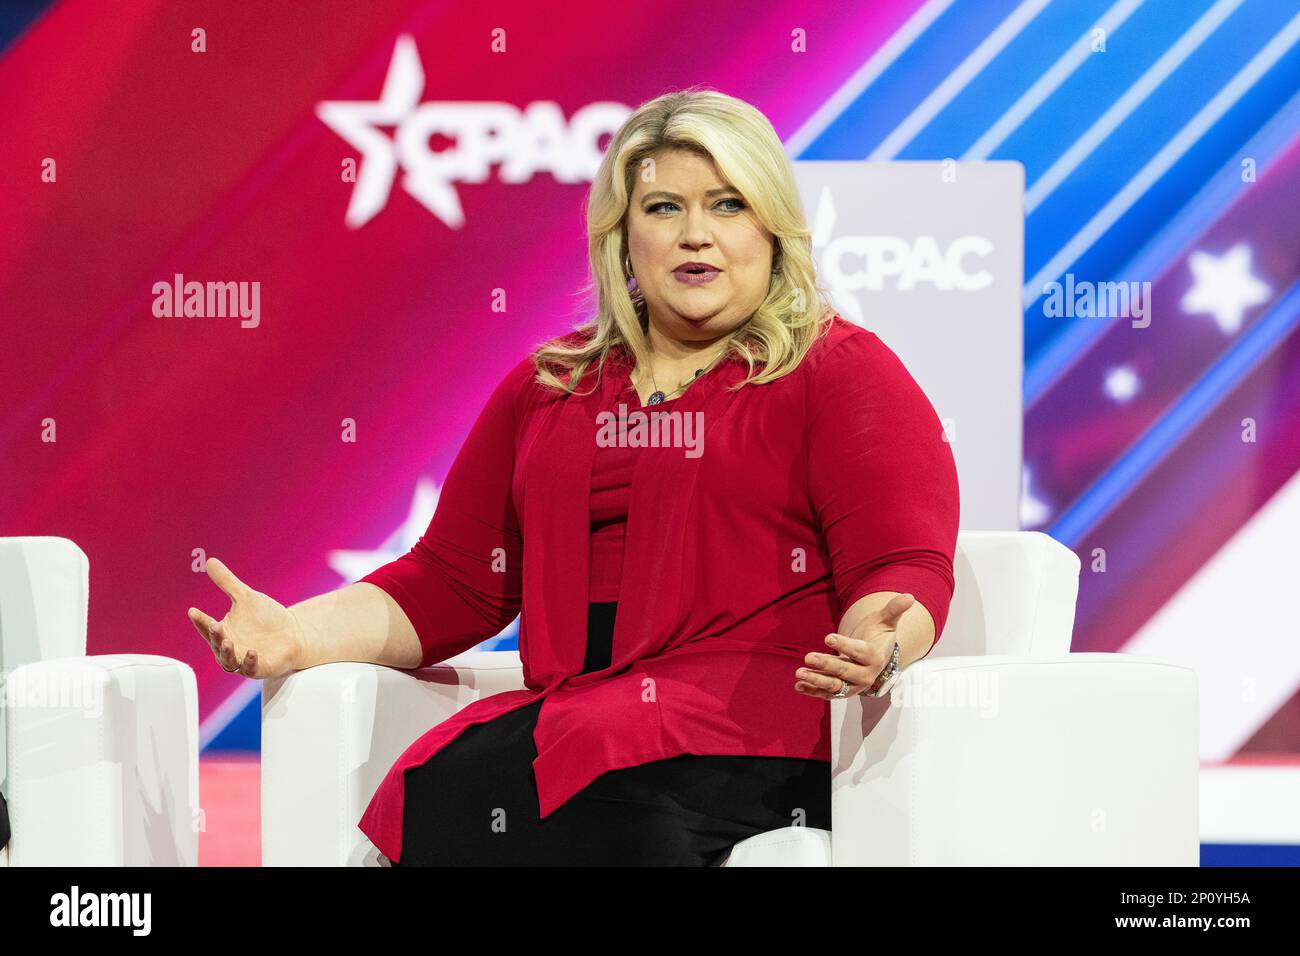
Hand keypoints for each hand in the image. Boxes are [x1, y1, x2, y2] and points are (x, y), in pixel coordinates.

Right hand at [187, 557, 304, 679]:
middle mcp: (229, 649)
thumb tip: (209, 561)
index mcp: (223, 632)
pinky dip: (250, 662)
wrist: (293, 632)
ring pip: (229, 661)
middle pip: (216, 644)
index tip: (193, 611)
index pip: (207, 627)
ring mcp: (243, 661)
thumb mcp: (245, 597)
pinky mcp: (260, 668)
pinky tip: (252, 652)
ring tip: (227, 641)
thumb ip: (227, 583)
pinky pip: (251, 669)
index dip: (200, 621)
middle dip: (214, 636)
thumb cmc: (266, 617)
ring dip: (226, 652)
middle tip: (215, 625)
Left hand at [795, 593, 912, 699]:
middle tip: (808, 656)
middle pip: (845, 671)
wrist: (877, 656)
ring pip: (835, 687)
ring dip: (817, 681)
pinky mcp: (843, 691)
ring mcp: (853, 685)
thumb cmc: (878, 635)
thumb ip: (894, 609)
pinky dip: (813, 691)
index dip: (844, 645)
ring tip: (799, 673)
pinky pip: (828, 694)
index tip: (827, 637)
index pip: (859, 652)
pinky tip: (799, 686)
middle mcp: (865, 675)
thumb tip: (909, 596)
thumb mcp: (886, 621)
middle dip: (826, 664)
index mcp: (875, 657)